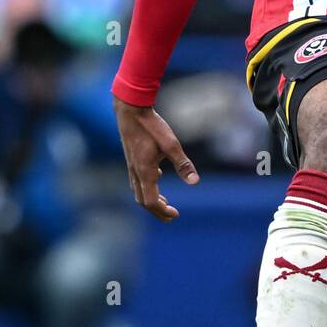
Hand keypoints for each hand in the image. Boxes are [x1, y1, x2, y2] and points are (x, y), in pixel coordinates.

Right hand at [113, 97, 198, 221]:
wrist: (130, 109)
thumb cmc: (152, 126)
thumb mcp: (171, 145)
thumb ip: (183, 164)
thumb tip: (195, 182)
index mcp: (145, 172)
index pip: (151, 202)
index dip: (162, 211)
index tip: (175, 215)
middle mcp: (136, 172)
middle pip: (143, 201)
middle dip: (157, 211)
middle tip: (171, 217)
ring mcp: (131, 166)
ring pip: (139, 191)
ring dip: (151, 200)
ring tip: (165, 203)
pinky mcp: (132, 159)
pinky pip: (138, 180)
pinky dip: (148, 186)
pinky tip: (157, 177)